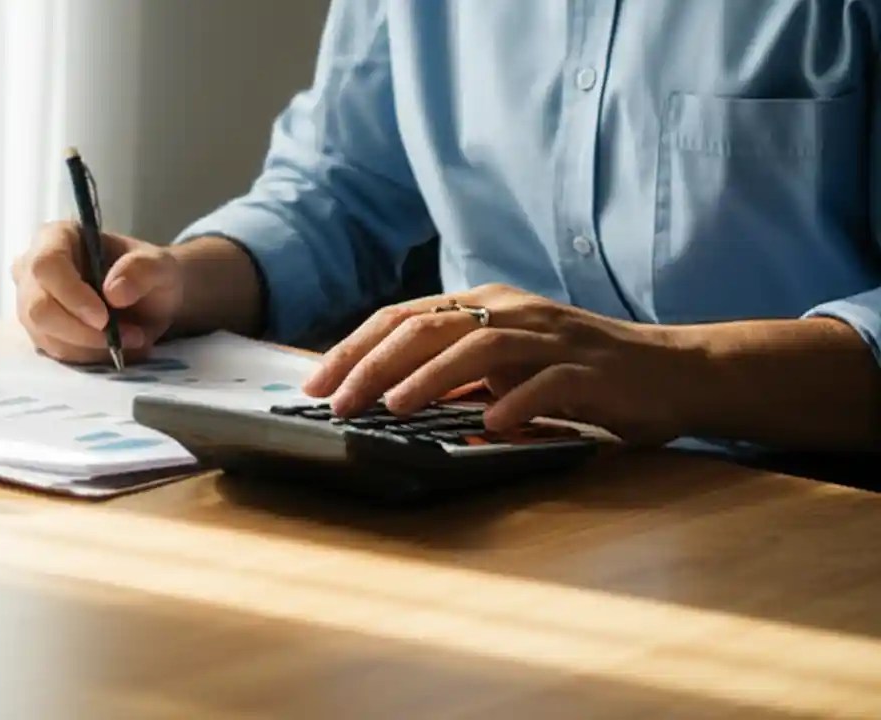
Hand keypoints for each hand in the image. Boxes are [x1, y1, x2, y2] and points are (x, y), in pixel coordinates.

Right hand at [13, 221, 183, 363]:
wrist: (151, 299)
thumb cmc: (148, 273)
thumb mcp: (159, 265)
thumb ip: (142, 270)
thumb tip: (114, 292)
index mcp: (56, 238)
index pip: (46, 265)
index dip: (70, 295)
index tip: (103, 318)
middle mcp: (34, 269)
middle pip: (38, 308)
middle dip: (82, 331)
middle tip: (126, 336)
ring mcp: (32, 303)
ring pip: (46, 336)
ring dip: (92, 347)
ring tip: (132, 338)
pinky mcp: (41, 332)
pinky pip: (57, 352)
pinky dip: (90, 357)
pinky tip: (116, 347)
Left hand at [302, 284, 695, 444]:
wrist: (671, 371)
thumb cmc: (576, 373)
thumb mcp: (504, 364)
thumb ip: (452, 370)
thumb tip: (382, 393)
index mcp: (486, 306)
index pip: (404, 317)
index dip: (355, 347)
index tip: (314, 383)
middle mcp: (512, 313)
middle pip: (428, 327)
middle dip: (373, 363)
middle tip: (334, 401)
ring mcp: (552, 339)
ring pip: (479, 347)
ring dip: (429, 378)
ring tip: (392, 407)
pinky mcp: (590, 372)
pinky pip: (547, 384)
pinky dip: (515, 402)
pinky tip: (489, 425)